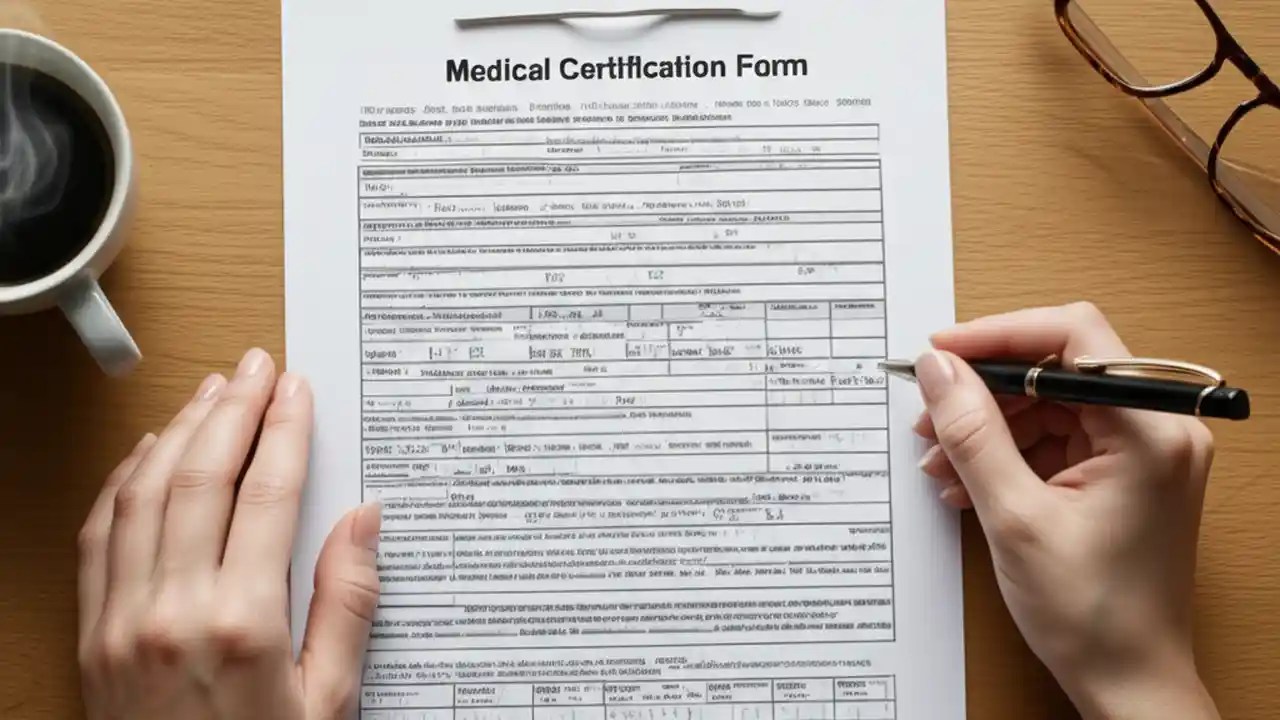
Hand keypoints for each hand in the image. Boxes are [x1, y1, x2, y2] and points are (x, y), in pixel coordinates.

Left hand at [78, 349, 381, 719]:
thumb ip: (347, 605)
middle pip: (201, 476)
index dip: (284, 431)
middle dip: (233, 409)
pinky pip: (100, 532)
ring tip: (211, 391)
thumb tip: (363, 522)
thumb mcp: (328, 702)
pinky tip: (149, 452)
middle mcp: (171, 610)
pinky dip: (124, 480)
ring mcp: (121, 619)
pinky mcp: (91, 632)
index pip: (265, 494)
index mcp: (241, 623)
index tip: (297, 390)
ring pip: (144, 491)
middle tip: (257, 365)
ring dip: (179, 431)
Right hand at [913, 303, 1218, 719]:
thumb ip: (972, 433)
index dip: (998, 335)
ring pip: (1049, 403)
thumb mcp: (1014, 517)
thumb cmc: (1092, 614)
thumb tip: (939, 369)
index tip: (942, 352)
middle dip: (984, 390)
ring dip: (988, 427)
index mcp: (1150, 431)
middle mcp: (1159, 429)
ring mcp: (1144, 451)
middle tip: (928, 412)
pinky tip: (966, 480)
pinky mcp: (1125, 471)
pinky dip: (1008, 452)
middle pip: (1057, 369)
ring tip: (940, 462)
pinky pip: (1057, 436)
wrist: (1127, 679)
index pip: (1073, 338)